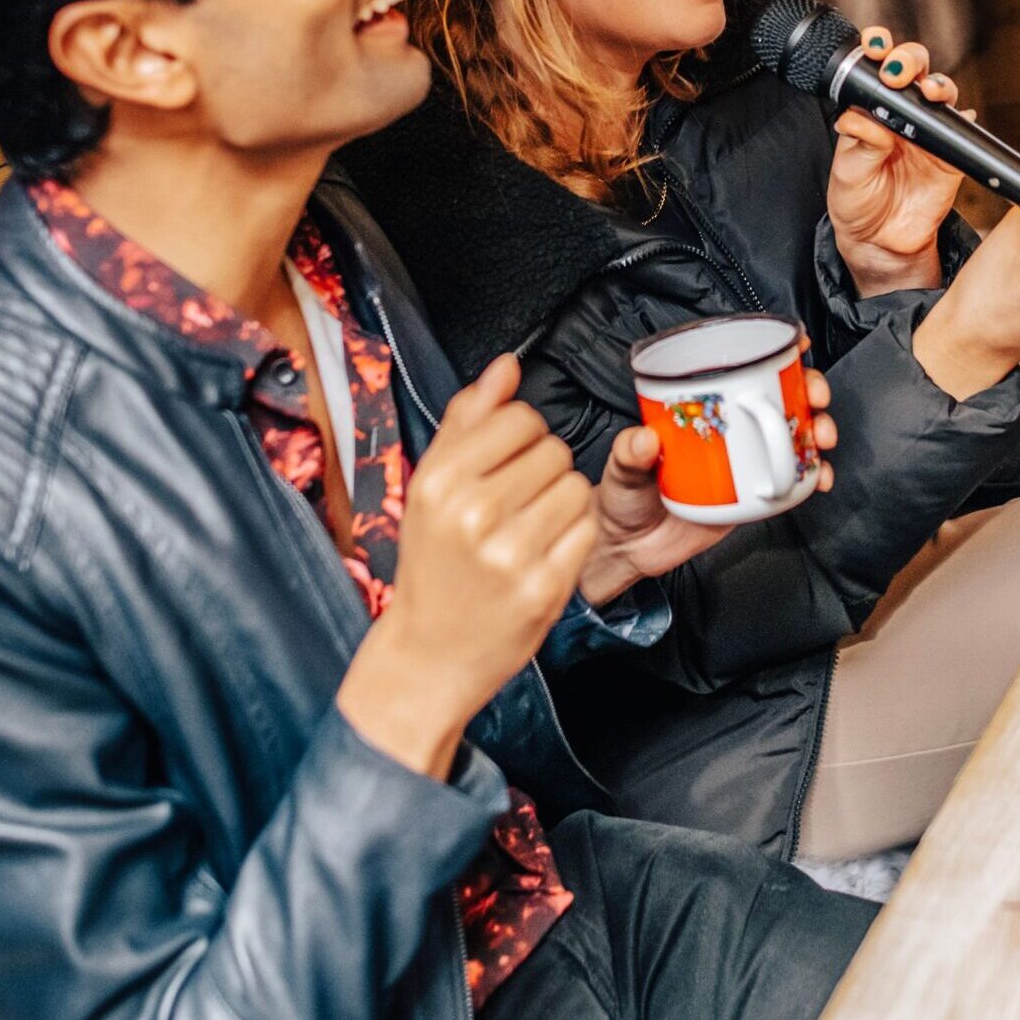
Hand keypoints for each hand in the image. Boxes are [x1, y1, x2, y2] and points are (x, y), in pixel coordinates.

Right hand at [335, 355, 596, 777]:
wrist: (431, 653)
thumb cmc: (433, 563)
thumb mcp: (432, 486)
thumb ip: (469, 420)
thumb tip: (507, 366)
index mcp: (439, 481)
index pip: (519, 419)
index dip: (522, 437)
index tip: (505, 464)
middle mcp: (472, 514)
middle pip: (553, 450)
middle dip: (544, 470)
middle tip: (517, 504)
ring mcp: (510, 553)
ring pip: (577, 488)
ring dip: (564, 503)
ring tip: (531, 527)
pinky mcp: (545, 588)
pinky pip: (587, 530)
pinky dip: (575, 537)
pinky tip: (545, 552)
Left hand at [579, 366, 837, 604]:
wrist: (630, 549)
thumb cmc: (621, 498)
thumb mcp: (621, 470)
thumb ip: (628, 454)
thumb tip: (646, 438)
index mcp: (699, 411)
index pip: (738, 370)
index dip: (772, 351)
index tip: (796, 343)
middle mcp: (728, 430)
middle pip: (779, 397)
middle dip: (809, 388)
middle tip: (815, 395)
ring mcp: (745, 460)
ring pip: (794, 434)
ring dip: (819, 428)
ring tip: (822, 436)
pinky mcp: (754, 494)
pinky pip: (792, 479)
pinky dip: (812, 475)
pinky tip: (819, 477)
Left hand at [827, 28, 966, 296]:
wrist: (879, 242)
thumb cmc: (857, 201)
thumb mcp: (847, 173)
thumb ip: (858, 144)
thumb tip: (865, 119)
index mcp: (872, 110)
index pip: (877, 69)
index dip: (879, 50)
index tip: (874, 45)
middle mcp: (902, 114)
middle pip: (916, 70)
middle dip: (910, 59)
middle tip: (897, 71)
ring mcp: (929, 133)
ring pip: (942, 93)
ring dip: (938, 85)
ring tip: (929, 92)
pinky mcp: (951, 156)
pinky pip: (963, 133)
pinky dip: (964, 122)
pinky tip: (960, 119)